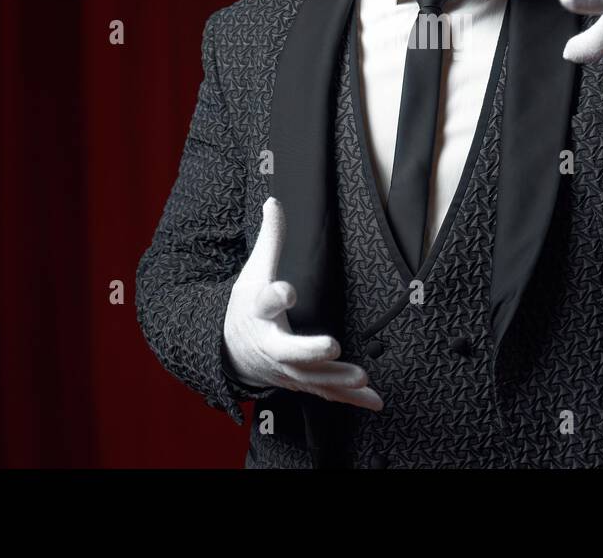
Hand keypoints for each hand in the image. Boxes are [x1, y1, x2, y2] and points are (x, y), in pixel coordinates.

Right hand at [222, 196, 383, 410]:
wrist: (227, 350)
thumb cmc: (245, 306)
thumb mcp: (253, 271)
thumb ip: (270, 240)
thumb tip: (274, 200)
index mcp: (259, 311)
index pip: (265, 300)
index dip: (276, 295)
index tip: (287, 291)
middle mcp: (270, 343)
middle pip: (288, 350)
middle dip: (309, 351)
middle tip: (332, 347)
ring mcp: (284, 368)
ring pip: (310, 377)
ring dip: (336, 380)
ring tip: (363, 378)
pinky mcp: (299, 382)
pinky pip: (324, 392)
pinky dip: (349, 399)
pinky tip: (375, 401)